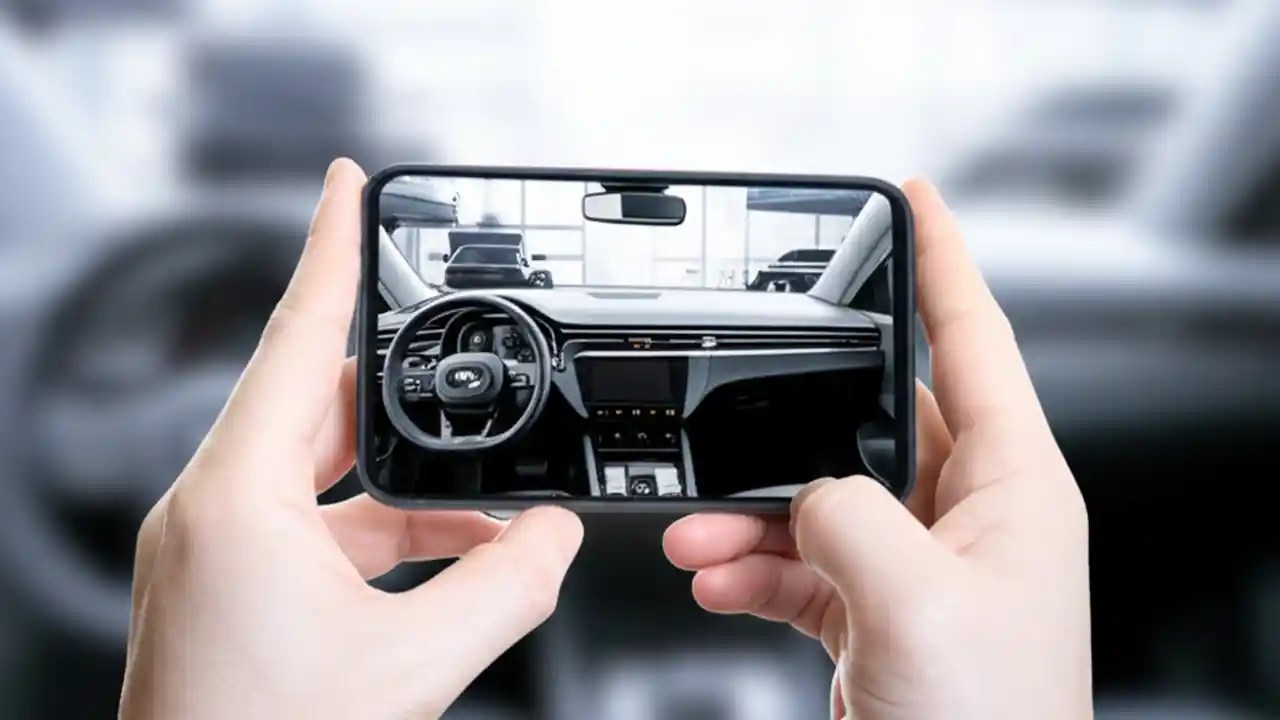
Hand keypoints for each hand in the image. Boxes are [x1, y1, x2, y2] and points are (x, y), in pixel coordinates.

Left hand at [119, 159, 582, 719]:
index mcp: (236, 499)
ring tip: (487, 499)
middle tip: (463, 369)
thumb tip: (558, 536)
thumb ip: (509, 586)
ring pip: (320, 470)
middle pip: (316, 402)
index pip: (295, 338)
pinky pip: (314, 525)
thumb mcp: (416, 663)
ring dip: (404, 477)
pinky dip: (381, 526)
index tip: (345, 181)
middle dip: (400, 387)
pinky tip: (447, 551)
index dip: (329, 248)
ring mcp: (214, 547)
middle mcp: (211, 508)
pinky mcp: (227, 584)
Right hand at [664, 179, 1090, 719]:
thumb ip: (850, 515)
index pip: (977, 340)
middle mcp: (969, 517)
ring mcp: (918, 565)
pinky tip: (716, 575)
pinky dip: (751, 563)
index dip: (944, 260)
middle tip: (728, 413)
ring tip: (696, 526)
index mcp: (1015, 488)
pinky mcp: (873, 611)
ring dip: (750, 508)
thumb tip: (805, 489)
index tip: (912, 200)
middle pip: (870, 422)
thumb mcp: (917, 602)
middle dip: (787, 422)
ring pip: (818, 497)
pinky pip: (800, 560)